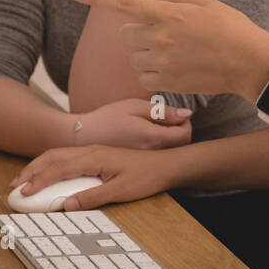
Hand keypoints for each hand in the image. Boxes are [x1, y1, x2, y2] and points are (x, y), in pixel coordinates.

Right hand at [9, 145, 175, 210]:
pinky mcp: (97, 156)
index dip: (39, 181)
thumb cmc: (146, 177)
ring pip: (59, 155)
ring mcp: (93, 152)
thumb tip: (66, 205)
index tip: (25, 193)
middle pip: (53, 157)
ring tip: (25, 180)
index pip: (59, 168)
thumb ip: (93, 197)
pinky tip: (48, 175)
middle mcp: (91, 151)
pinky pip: (67, 158)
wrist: (165, 165)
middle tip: (15, 187)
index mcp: (94, 157)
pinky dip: (52, 165)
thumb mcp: (121, 190)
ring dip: (39, 166)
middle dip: (31, 171)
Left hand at [66, 0, 268, 99]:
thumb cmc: (230, 27)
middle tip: (166, 33)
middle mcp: (160, 37)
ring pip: (133, 57)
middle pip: (127, 33)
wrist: (249, 62)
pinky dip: (154, 73)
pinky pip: (144, 77)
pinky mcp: (166, 83)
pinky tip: (177, 69)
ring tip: (175, 53)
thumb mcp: (204, 2)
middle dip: (140, 32)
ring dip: (146, 54)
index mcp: (168, 13)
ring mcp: (162, 62)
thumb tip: (140, 0)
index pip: (124, 3)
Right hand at [74, 96, 192, 149]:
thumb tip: (187, 114)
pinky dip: (158, 143)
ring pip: (170, 149)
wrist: (82, 137)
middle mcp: (152, 151)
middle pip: (181, 144)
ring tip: (153, 124)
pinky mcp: (139, 162)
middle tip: (165, 117)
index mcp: (152, 137)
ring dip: (169, 136)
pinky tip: (145, 134)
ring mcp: (145, 159)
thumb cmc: (106, 118)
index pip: (185, 134)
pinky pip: (158, 153)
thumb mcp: (134, 107)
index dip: (185, 122)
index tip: (174, 114)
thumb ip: (162, 112)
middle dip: (179, 129)